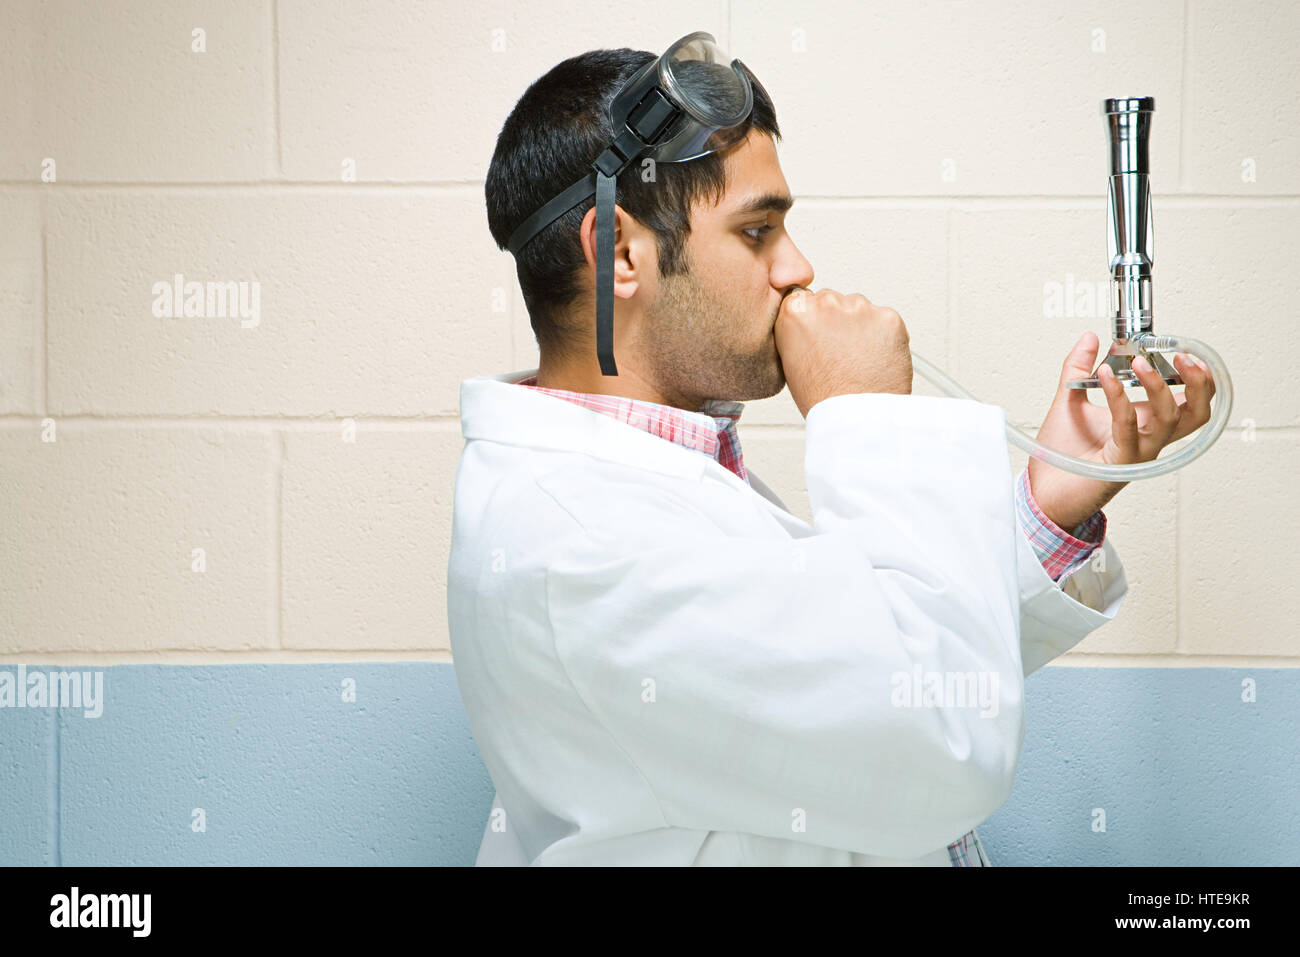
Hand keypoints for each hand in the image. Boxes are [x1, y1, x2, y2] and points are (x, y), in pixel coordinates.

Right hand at [774, 287, 912, 417]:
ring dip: (861, 328)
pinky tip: (875, 360)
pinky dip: (884, 337)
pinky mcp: (888, 317)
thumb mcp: (790, 362)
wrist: (858, 417)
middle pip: (834, 301)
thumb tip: (810, 323)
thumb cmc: (824, 398)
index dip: (813, 320)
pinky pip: (885, 320)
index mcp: (796, 312)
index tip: (818, 336)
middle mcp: (827, 303)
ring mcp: (860, 308)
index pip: (804, 298)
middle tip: (840, 354)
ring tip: (859, 361)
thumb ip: (798, 332)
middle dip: (838, 321)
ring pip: (860, 309)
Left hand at [1027, 331, 1216, 531]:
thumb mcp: (1069, 400)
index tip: (1183, 348)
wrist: (1044, 492)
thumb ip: (1078, 368)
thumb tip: (1089, 338)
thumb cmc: (1062, 455)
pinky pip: (1128, 426)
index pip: (1188, 400)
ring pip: (1170, 418)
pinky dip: (1119, 397)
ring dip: (1158, 385)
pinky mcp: (1121, 462)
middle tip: (1182, 355)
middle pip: (1196, 413)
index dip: (1198, 376)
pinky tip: (1106, 376)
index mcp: (1145, 422)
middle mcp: (1149, 437)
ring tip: (1139, 362)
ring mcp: (1139, 451)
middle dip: (1199, 382)